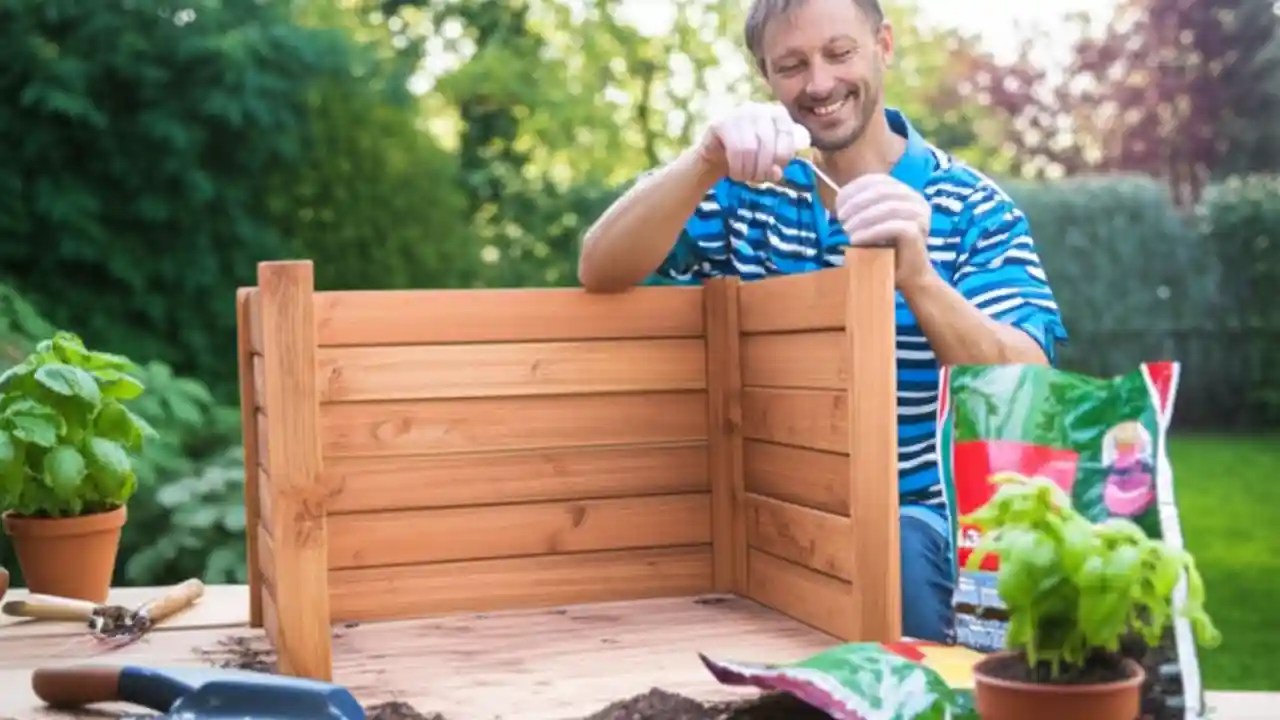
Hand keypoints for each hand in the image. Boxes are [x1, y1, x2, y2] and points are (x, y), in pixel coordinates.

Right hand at [696, 102, 809, 183]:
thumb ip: (778, 164)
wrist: (720, 153)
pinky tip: (736, 174)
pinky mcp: (721, 123)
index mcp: (778, 114)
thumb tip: (776, 173)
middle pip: (768, 143)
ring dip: (749, 170)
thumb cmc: (752, 155)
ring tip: (746, 178)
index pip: (788, 136)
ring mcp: (739, 114)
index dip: (783, 159)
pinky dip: (737, 168)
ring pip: (750, 148)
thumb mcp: (771, 160)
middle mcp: (760, 109)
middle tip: (758, 179)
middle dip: (764, 168)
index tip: (775, 171)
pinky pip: (734, 150)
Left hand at [834, 173, 933, 289]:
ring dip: (861, 218)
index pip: (879, 180)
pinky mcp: (917, 232)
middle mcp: (917, 200)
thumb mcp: (872, 223)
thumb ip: (861, 207)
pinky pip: (892, 226)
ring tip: (846, 230)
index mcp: (907, 193)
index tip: (838, 202)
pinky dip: (870, 232)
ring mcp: (920, 216)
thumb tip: (839, 197)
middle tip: (840, 218)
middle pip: (882, 191)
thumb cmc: (887, 249)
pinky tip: (855, 240)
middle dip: (856, 203)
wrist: (908, 276)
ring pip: (887, 207)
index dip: (855, 188)